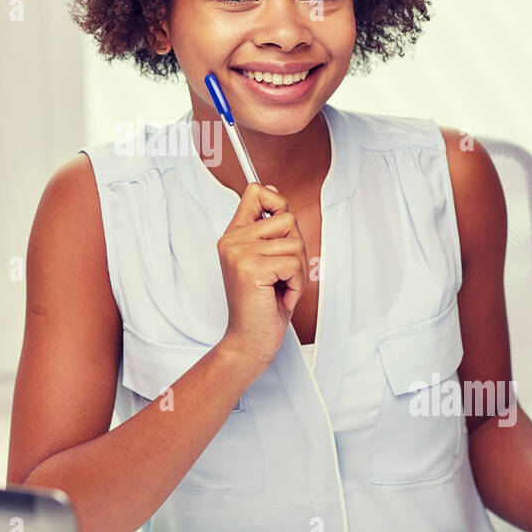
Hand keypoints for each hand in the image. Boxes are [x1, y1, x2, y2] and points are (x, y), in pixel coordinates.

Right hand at [216, 182, 308, 369]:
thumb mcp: (267, 259)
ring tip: (281, 287)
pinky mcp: (251, 269)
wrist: (249, 341)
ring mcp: (239, 253)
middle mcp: (232, 240)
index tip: (280, 232)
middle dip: (297, 250)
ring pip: (295, 243)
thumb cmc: (261, 304)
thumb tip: (273, 191)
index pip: (255, 192)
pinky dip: (297, 284)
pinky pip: (294, 263)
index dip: (277, 203)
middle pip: (287, 219)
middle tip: (283, 275)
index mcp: (234, 235)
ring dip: (299, 271)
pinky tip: (281, 297)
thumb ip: (269, 228)